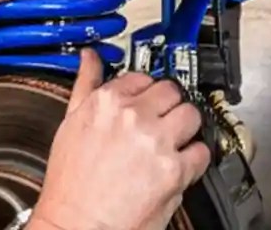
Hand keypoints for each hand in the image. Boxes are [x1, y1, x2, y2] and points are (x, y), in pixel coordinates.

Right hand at [32, 49, 211, 229]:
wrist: (76, 226)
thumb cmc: (70, 185)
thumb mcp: (70, 126)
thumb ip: (85, 86)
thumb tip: (90, 58)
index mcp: (106, 102)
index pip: (141, 77)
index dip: (145, 93)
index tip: (146, 102)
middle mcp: (133, 117)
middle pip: (171, 91)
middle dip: (168, 106)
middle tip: (161, 123)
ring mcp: (156, 142)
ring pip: (191, 115)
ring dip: (185, 128)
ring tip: (172, 143)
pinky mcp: (174, 170)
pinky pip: (201, 152)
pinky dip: (194, 160)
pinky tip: (178, 166)